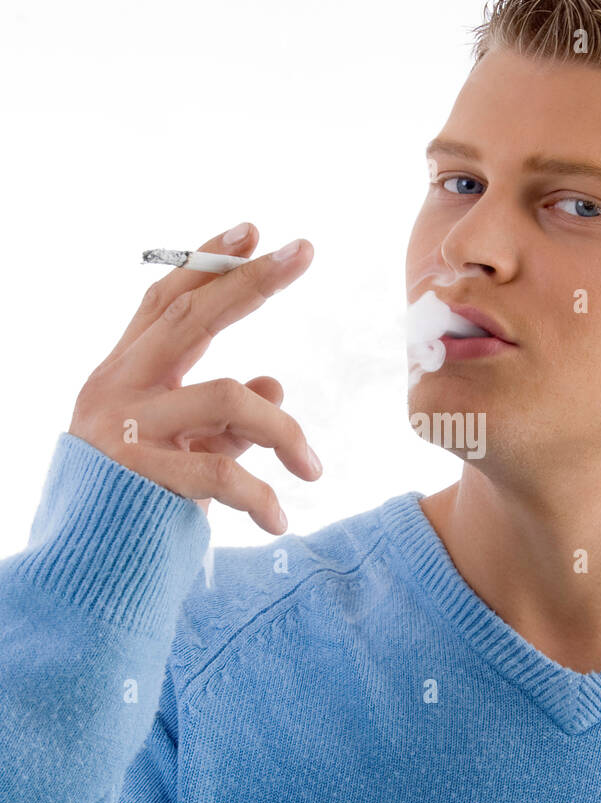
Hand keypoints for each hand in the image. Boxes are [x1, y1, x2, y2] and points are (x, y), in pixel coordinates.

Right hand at [68, 222, 320, 534]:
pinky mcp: (144, 477)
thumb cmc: (136, 505)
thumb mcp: (182, 450)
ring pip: (229, 398)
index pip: (164, 300)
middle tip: (304, 251)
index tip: (253, 228)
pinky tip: (280, 522)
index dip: (206, 261)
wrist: (83, 574)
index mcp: (122, 374)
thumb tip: (277, 382)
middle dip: (252, 281)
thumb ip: (224, 420)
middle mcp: (117, 389)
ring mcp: (128, 430)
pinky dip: (262, 496)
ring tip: (315, 471)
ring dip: (285, 432)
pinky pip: (222, 471)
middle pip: (192, 318)